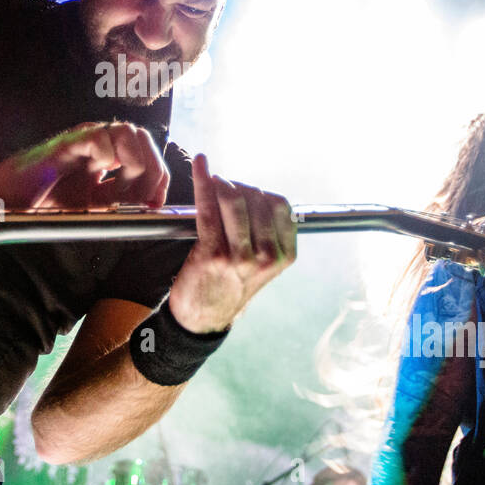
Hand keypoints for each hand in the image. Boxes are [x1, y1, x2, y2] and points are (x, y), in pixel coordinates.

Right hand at [0, 121, 170, 208]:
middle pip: (144, 139)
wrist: (11, 198)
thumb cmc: (47, 200)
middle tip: (143, 198)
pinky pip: (100, 138)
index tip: (155, 203)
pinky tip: (99, 176)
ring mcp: (85, 140)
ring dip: (133, 163)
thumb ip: (119, 203)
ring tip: (119, 189)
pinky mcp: (68, 142)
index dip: (160, 178)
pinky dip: (108, 158)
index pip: (149, 156)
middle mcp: (101, 143)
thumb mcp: (93, 206)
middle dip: (152, 170)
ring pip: (128, 132)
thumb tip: (149, 206)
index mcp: (109, 157)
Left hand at [167, 153, 296, 332]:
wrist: (204, 319)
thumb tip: (255, 191)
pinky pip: (208, 207)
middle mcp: (266, 256)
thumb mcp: (263, 265)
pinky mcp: (212, 253)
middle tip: (224, 188)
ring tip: (214, 182)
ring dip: (221, 183)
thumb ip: (268, 233)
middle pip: (256, 198)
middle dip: (238, 186)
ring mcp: (240, 256)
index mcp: (284, 256)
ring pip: (234, 199)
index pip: (280, 204)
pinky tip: (200, 165)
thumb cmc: (230, 284)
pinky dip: (202, 181)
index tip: (244, 192)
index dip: (259, 192)